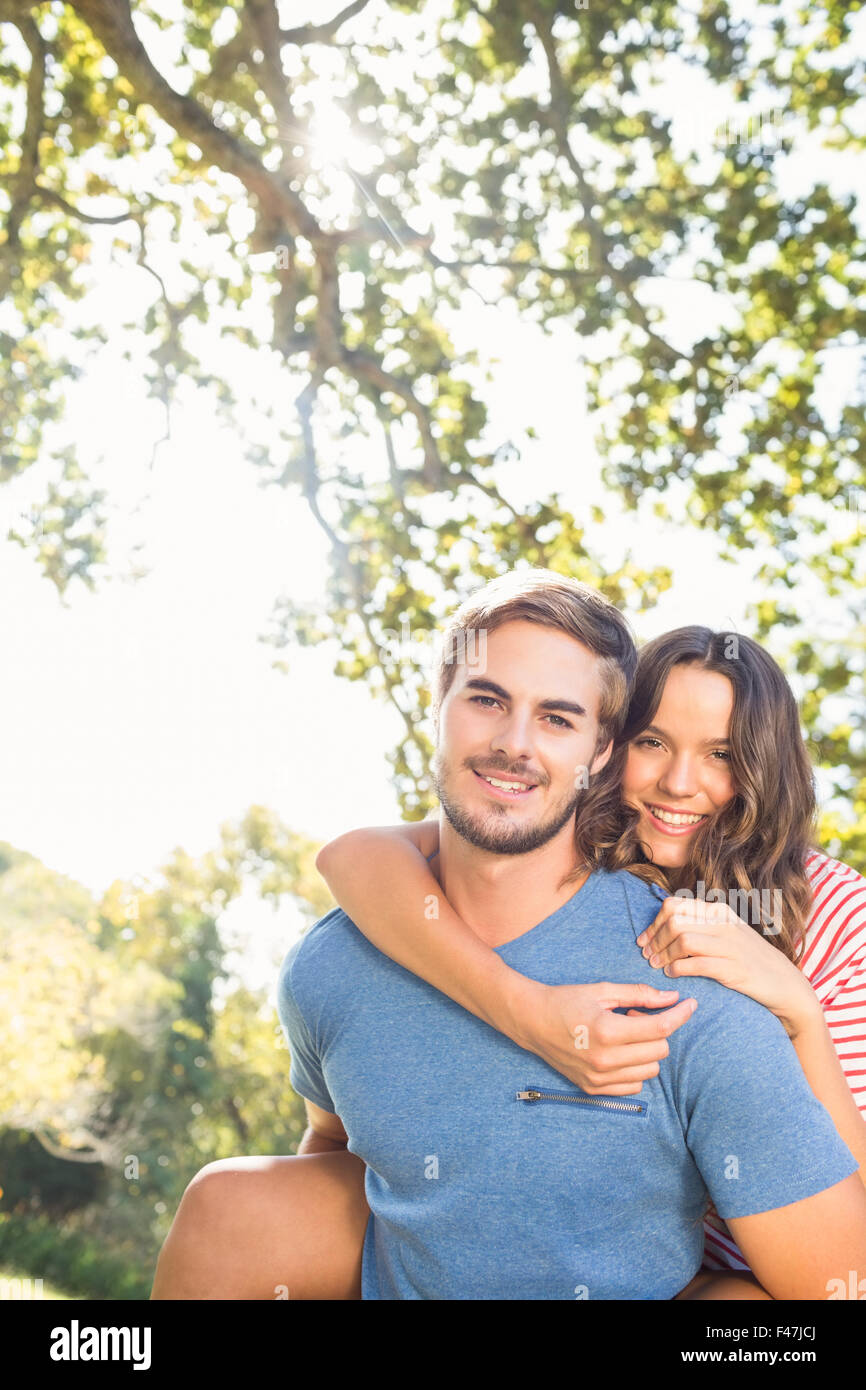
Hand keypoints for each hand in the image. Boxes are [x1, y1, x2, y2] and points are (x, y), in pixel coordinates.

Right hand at [515, 980, 697, 1093]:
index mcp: (607, 1031)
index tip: (690, 1004)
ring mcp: (599, 1078)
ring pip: (650, 1070)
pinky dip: (635, 1068)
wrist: (531, 1021)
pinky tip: (620, 1051)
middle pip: (659, 1051)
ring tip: (625, 1033)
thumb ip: (640, 995)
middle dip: (657, 1030)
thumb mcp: (602, 991)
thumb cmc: (566, 1001)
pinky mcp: (594, 1089)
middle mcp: (605, 1059)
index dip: (680, 1015)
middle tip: (635, 1015)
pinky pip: (633, 1085)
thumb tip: (672, 998)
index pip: (660, 1028)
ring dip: (647, 1050)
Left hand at [636, 897, 821, 1038]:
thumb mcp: (726, 933)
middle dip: (655, 939)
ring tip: (656, 966)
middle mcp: (723, 924)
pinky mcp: (734, 969)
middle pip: (674, 921)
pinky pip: (696, 964)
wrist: (785, 984)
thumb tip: (664, 925)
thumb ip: (701, 925)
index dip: (653, 922)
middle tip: (646, 955)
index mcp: (718, 911)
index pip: (673, 904)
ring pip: (683, 939)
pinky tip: (672, 974)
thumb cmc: (749, 959)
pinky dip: (677, 968)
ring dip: (663, 954)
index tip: (644, 939)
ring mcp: (730, 945)